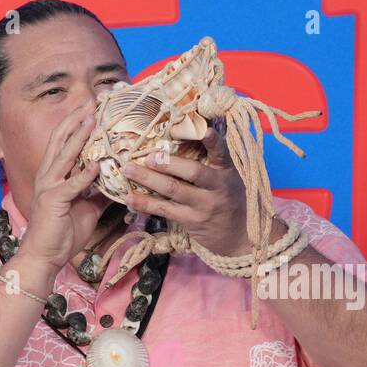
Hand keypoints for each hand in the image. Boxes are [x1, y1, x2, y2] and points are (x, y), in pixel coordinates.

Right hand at [17, 105, 107, 273]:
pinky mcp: (53, 201)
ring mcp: (49, 187)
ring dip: (79, 136)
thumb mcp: (87, 208)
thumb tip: (117, 182)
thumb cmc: (62, 234)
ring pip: (64, 155)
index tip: (93, 108)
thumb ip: (99, 192)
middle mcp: (48, 175)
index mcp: (54, 175)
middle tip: (92, 102)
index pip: (64, 142)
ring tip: (92, 120)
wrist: (45, 256)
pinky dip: (84, 174)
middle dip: (76, 120)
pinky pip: (72, 184)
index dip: (77, 124)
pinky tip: (98, 164)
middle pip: (61, 140)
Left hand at [118, 124, 258, 255]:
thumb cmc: (229, 198)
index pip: (222, 153)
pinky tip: (130, 198)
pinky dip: (145, 203)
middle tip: (148, 156)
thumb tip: (192, 133)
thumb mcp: (229, 178)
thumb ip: (213, 161)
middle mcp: (216, 187)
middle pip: (192, 172)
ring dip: (148, 179)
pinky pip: (164, 210)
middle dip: (168, 163)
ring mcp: (202, 205)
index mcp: (226, 171)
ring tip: (128, 170)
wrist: (238, 235)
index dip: (213, 142)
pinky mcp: (190, 220)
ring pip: (173, 190)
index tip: (205, 131)